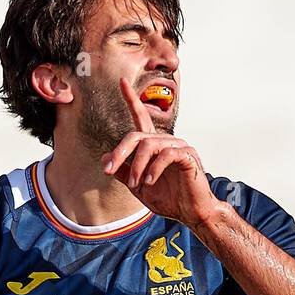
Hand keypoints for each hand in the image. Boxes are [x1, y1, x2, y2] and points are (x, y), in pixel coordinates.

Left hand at [100, 76, 219, 226]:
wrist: (191, 213)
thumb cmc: (169, 199)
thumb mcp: (138, 187)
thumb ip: (123, 172)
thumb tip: (103, 158)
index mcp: (154, 146)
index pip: (141, 117)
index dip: (131, 99)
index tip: (121, 82)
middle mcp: (166, 141)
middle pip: (136, 136)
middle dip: (119, 153)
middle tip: (109, 171)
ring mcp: (178, 146)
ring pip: (149, 145)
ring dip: (136, 166)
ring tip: (136, 184)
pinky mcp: (188, 155)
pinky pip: (166, 155)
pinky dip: (154, 168)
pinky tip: (149, 181)